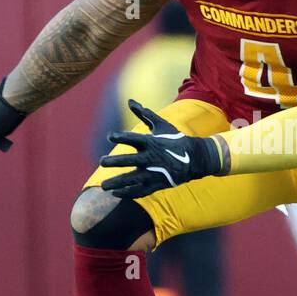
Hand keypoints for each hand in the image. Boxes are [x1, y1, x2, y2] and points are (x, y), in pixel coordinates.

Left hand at [98, 100, 225, 199]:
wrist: (194, 158)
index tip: (110, 137)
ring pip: (132, 180)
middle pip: (130, 160)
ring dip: (117, 183)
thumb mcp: (161, 125)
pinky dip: (128, 193)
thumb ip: (144, 114)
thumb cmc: (174, 139)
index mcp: (151, 142)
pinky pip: (140, 191)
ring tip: (104, 186)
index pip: (134, 139)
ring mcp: (154, 172)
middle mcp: (151, 157)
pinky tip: (116, 194)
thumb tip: (130, 101)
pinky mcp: (157, 184)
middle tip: (102, 162)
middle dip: (114, 162)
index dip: (121, 137)